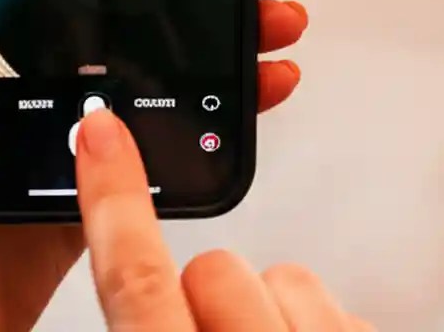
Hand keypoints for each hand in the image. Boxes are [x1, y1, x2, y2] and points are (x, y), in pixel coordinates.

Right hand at [76, 108, 373, 330]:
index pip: (137, 278)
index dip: (115, 199)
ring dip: (271, 315)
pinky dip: (319, 331)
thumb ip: (136, 313)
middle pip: (216, 270)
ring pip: (286, 279)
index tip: (101, 130)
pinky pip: (342, 308)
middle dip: (206, 295)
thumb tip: (125, 275)